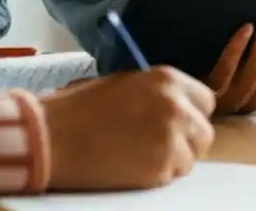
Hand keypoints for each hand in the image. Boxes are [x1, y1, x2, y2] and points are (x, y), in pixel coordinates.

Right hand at [43, 67, 215, 189]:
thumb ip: (156, 93)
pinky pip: (172, 177)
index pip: (205, 101)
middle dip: (187, 141)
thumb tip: (179, 107)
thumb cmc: (78, 108)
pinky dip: (156, 176)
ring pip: (191, 158)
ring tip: (138, 155)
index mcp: (167, 79)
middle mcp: (176, 106)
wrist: (50, 136)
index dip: (191, 113)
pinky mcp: (160, 168)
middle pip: (204, 132)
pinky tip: (129, 166)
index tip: (178, 122)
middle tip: (159, 145)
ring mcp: (170, 138)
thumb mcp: (124, 84)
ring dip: (172, 161)